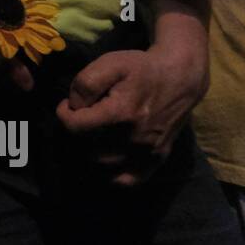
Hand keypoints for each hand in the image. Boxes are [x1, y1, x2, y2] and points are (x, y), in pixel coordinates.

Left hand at [56, 45, 206, 185]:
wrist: (180, 77)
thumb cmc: (142, 69)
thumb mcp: (110, 63)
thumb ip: (86, 83)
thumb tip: (74, 106)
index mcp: (121, 113)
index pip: (75, 127)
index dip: (64, 114)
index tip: (68, 106)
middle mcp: (135, 137)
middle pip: (87, 147)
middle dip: (78, 132)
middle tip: (82, 118)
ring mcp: (148, 151)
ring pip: (103, 164)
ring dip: (91, 150)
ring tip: (93, 132)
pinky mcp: (158, 158)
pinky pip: (128, 180)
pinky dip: (113, 175)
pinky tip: (107, 158)